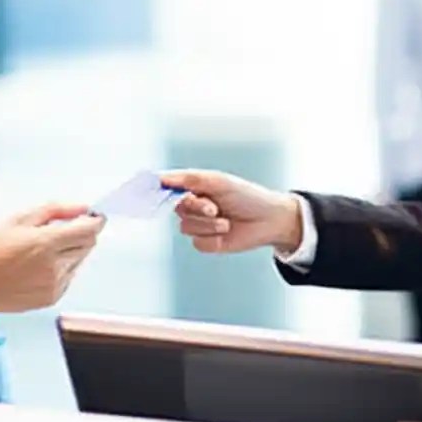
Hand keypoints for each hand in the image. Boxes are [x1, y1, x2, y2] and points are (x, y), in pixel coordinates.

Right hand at [0, 203, 104, 313]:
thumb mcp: (20, 219)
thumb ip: (56, 210)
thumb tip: (83, 208)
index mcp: (47, 244)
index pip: (89, 230)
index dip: (96, 221)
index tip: (95, 216)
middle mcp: (55, 267)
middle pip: (88, 246)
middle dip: (82, 234)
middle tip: (62, 230)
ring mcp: (55, 285)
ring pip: (79, 262)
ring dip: (71, 252)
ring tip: (41, 251)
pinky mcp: (51, 299)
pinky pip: (69, 279)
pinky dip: (62, 269)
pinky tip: (38, 267)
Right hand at [161, 170, 302, 254]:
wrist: (269, 220)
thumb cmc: (246, 196)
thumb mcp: (218, 182)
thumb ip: (190, 179)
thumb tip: (162, 178)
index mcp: (195, 188)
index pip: (169, 187)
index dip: (158, 189)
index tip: (152, 189)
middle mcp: (194, 206)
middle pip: (177, 208)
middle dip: (195, 208)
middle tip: (214, 208)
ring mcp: (200, 225)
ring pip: (186, 228)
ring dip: (208, 225)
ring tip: (226, 221)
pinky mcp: (208, 243)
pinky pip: (197, 244)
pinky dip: (212, 238)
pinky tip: (226, 233)